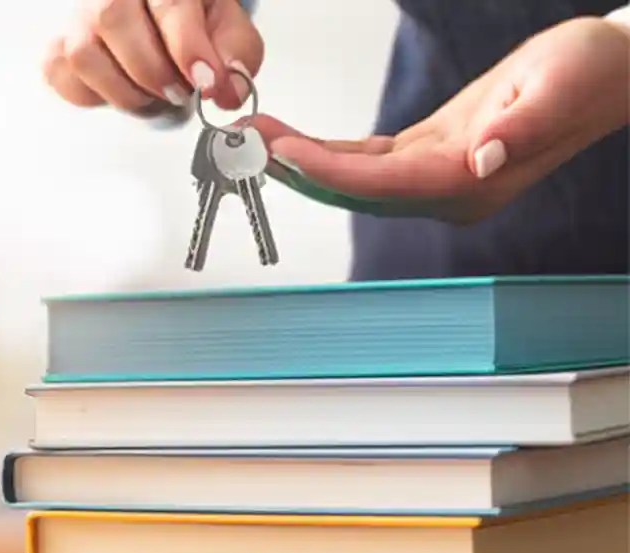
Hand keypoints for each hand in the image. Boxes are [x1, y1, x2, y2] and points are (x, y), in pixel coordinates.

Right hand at [42, 0, 263, 115]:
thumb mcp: (228, 31)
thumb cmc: (194, 22)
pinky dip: (90, 96)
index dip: (189, 48)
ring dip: (123, 90)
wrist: (166, 22)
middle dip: (152, 72)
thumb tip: (229, 89)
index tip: (206, 83)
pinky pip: (59, 73)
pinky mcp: (61, 44)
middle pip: (113, 19)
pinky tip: (118, 91)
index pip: (169, 1)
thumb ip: (237, 56)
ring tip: (151, 96)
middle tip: (179, 93)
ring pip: (82, 52)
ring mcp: (81, 15)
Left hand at [257, 17, 629, 223]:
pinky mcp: (432, 156)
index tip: (285, 153)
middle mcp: (451, 190)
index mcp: (473, 180)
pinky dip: (330, 154)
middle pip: (359, 190)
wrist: (609, 70)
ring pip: (357, 180)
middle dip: (301, 171)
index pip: (384, 183)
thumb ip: (520, 126)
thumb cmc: (588, 73)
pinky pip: (369, 164)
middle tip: (249, 146)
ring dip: (306, 163)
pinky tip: (294, 143)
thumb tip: (483, 157)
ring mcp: (439, 178)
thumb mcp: (558, 86)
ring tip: (258, 139)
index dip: (330, 170)